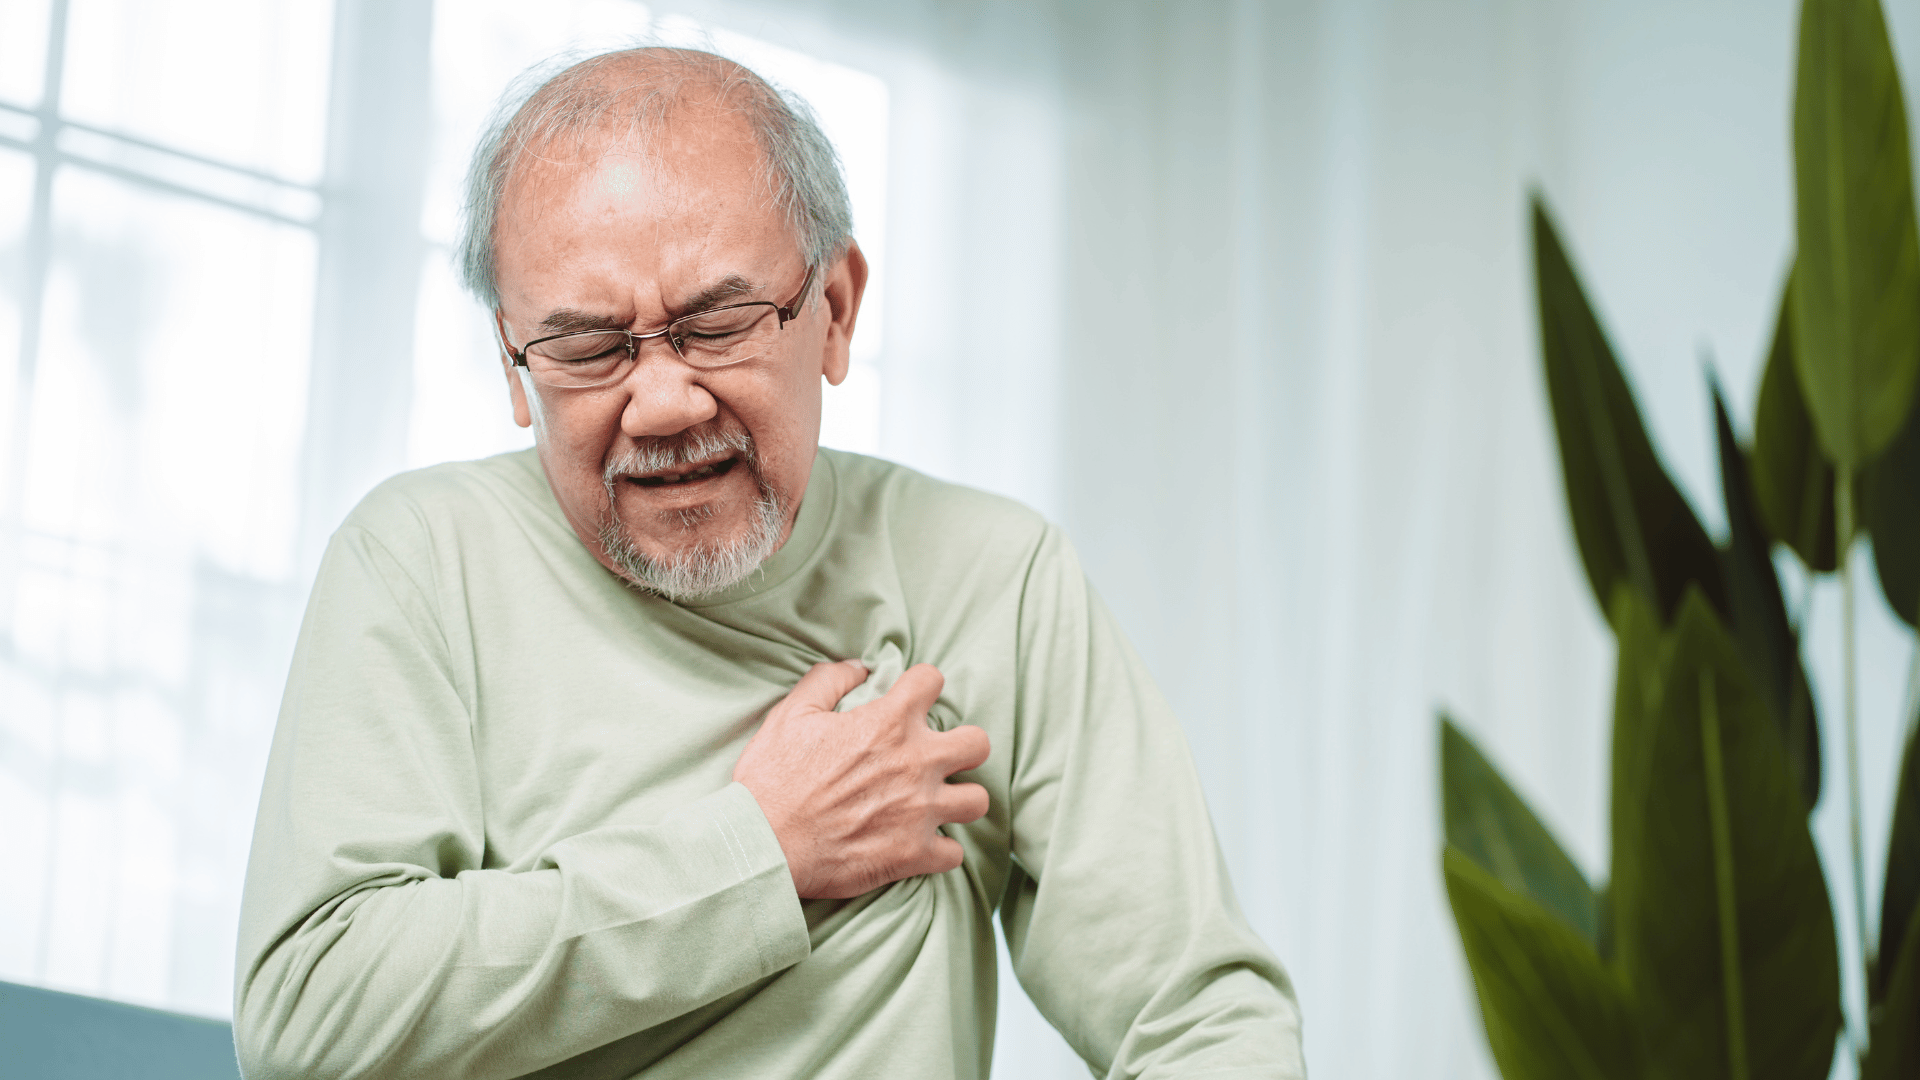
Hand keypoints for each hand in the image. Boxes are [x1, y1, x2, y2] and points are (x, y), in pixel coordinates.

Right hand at [733, 660, 990, 898]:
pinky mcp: (914, 854)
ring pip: (977, 800)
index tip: (911, 699)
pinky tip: (920, 843)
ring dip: (959, 800)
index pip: (932, 681)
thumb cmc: (773, 778)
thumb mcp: (790, 714)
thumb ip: (829, 681)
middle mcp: (916, 763)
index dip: (921, 686)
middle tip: (937, 756)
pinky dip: (940, 850)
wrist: (763, 844)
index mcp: (888, 722)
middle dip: (963, 746)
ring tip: (936, 802)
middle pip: (978, 743)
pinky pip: (954, 853)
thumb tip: (858, 666)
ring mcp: (920, 810)